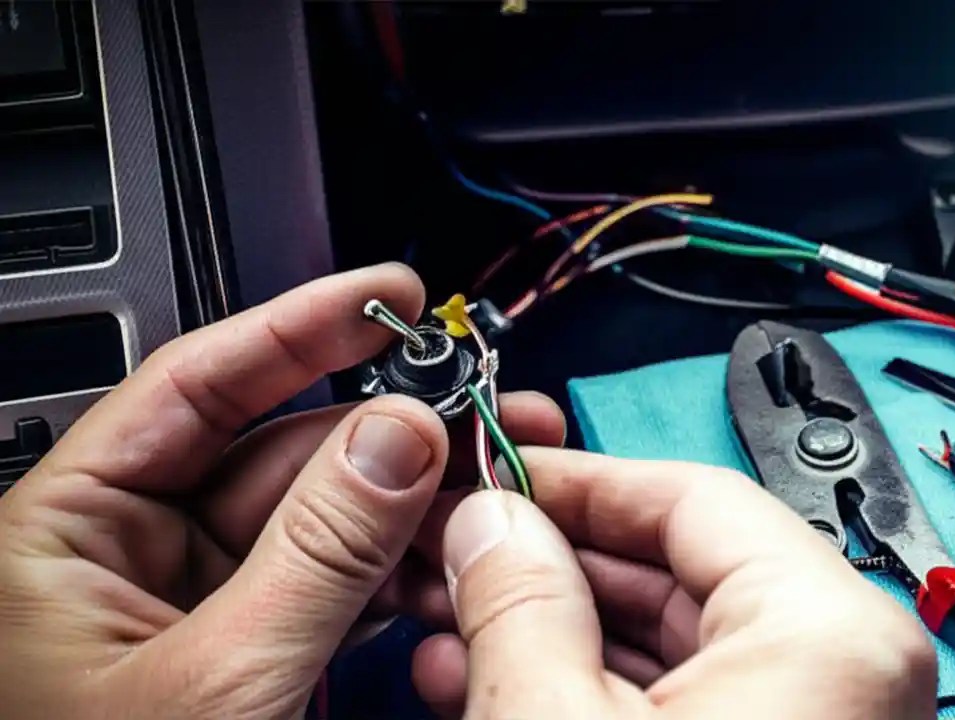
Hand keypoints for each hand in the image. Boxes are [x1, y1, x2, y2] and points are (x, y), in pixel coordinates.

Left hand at [0, 263, 564, 718]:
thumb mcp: (216, 682)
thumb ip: (317, 555)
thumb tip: (401, 438)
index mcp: (66, 533)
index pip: (196, 386)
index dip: (298, 328)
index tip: (388, 296)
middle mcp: (127, 555)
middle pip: (279, 451)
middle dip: (390, 432)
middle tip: (482, 410)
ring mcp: (195, 605)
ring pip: (320, 521)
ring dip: (411, 507)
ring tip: (496, 491)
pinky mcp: (247, 653)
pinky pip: (331, 586)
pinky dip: (398, 576)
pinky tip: (456, 564)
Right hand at [413, 450, 938, 718]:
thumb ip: (518, 601)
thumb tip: (491, 525)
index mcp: (829, 636)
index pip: (690, 494)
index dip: (573, 479)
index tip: (496, 476)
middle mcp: (846, 675)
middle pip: (680, 566)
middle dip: (550, 562)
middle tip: (461, 553)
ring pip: (673, 642)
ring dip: (556, 630)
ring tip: (457, 625)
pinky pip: (686, 701)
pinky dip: (593, 689)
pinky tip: (498, 681)